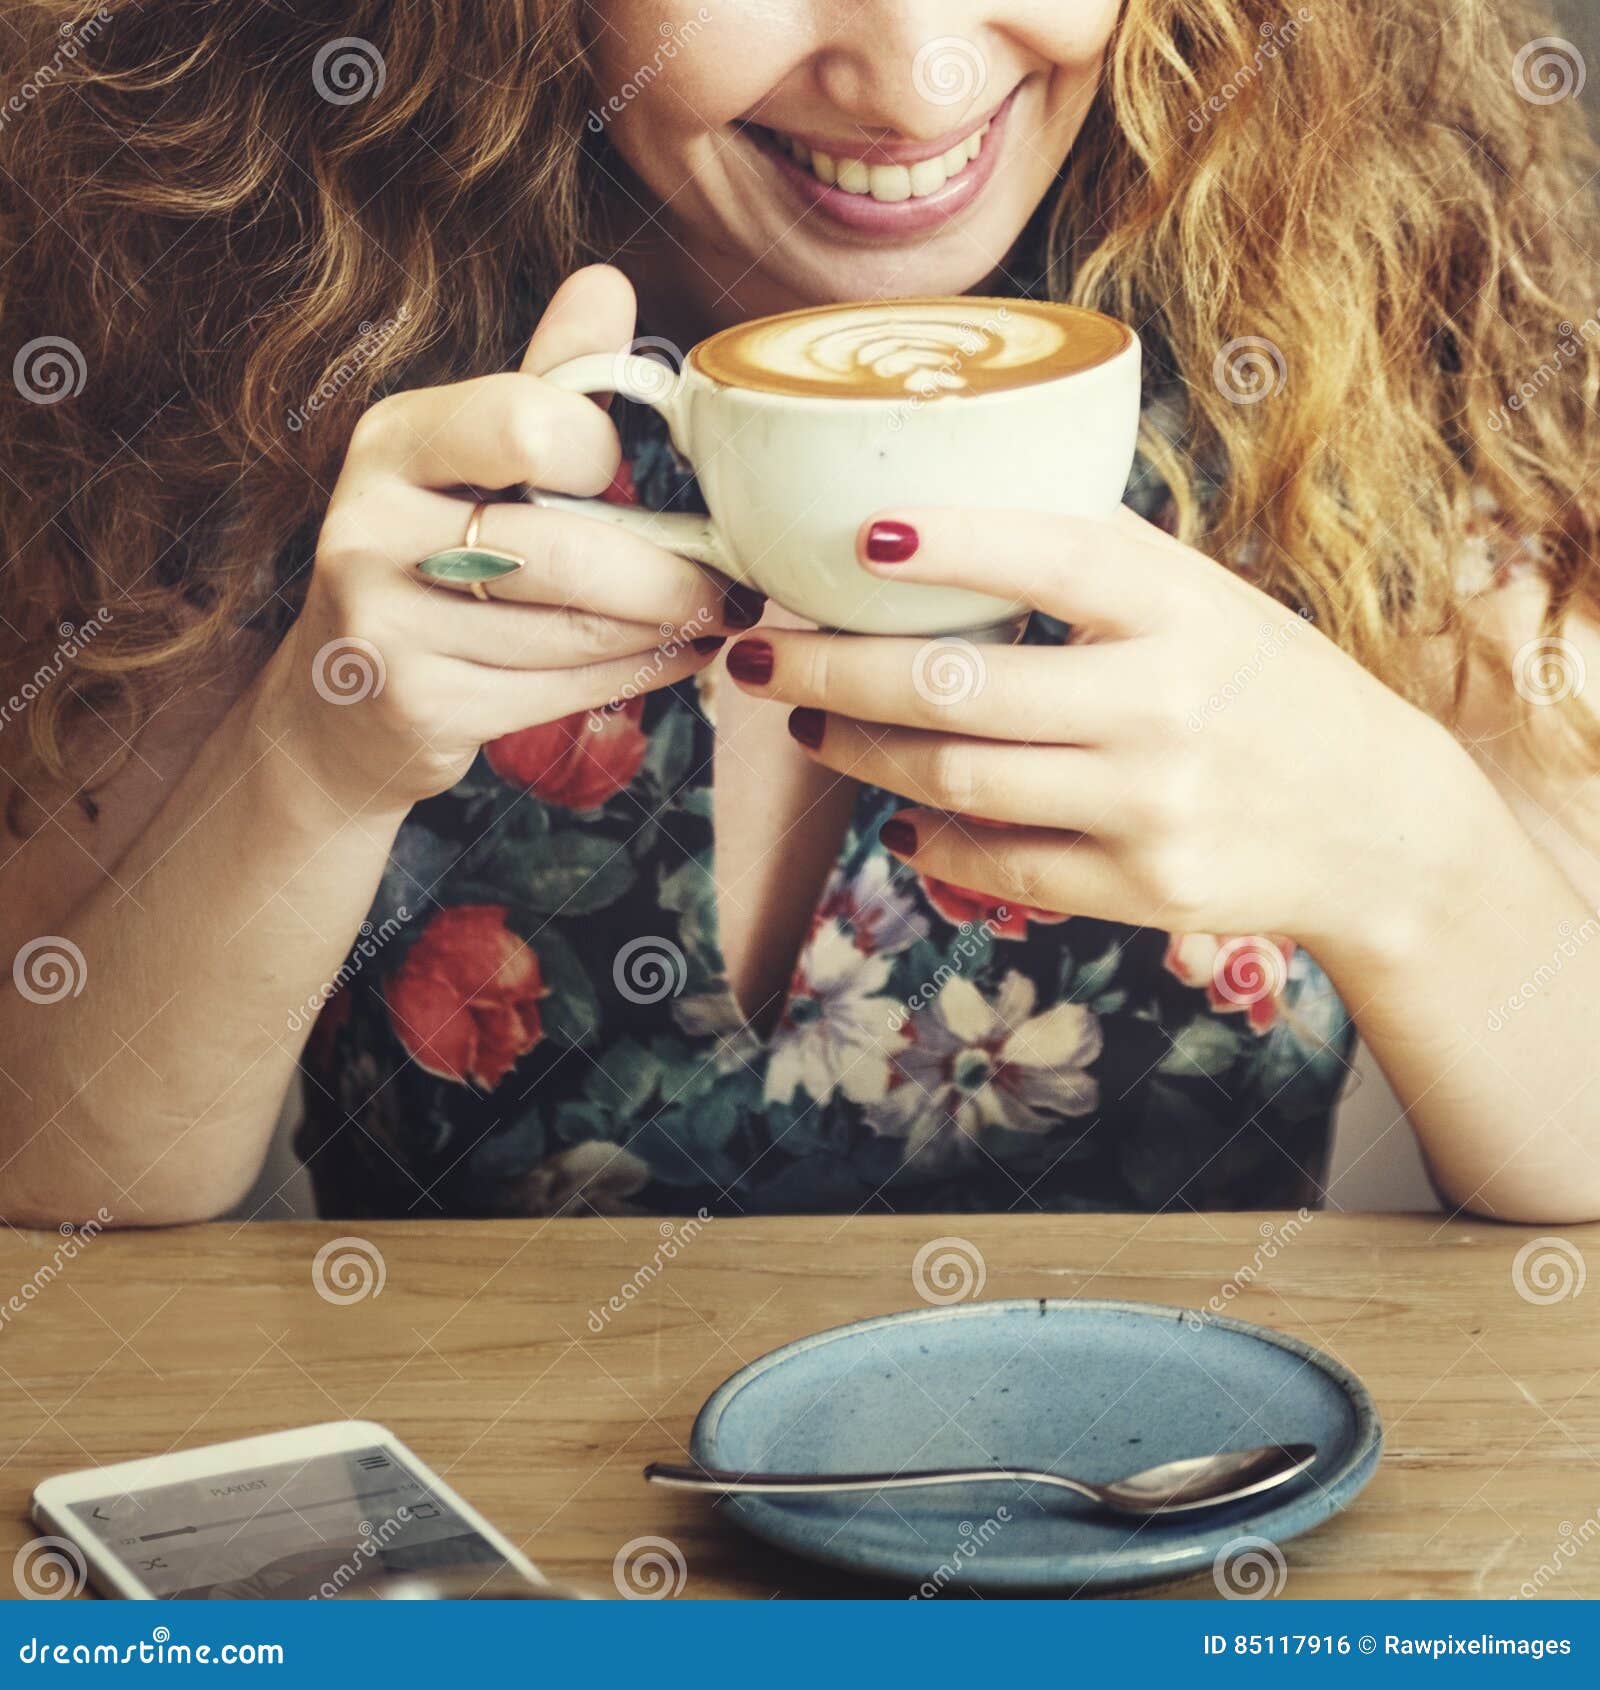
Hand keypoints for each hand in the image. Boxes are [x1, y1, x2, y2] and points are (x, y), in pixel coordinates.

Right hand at [258, 265, 757, 811]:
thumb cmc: (431, 559)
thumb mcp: (469, 458)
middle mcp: (372, 527)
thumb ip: (544, 380)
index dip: (601, 455)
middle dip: (672, 574)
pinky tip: (678, 657)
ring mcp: (387, 625)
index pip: (527, 427)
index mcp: (393, 441)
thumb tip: (608, 284)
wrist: (339, 700)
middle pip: (567, 552)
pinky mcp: (419, 705)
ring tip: (716, 617)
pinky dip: (640, 674)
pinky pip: (562, 690)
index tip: (631, 476)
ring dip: (669, 629)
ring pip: (575, 630)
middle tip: (731, 581)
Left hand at [725, 504, 1475, 960]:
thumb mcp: (1208, 600)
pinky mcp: (1144, 890)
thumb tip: (927, 531)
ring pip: (958, 779)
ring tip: (808, 722)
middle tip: (756, 653)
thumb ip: (1095, 566)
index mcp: (1186, 607)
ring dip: (859, 750)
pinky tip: (894, 813)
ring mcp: (1154, 805)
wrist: (1379, 824)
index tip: (858, 533)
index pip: (1054, 557)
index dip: (951, 543)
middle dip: (832, 668)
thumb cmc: (1267, 687)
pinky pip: (998, 866)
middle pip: (960, 687)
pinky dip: (928, 840)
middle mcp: (1169, 704)